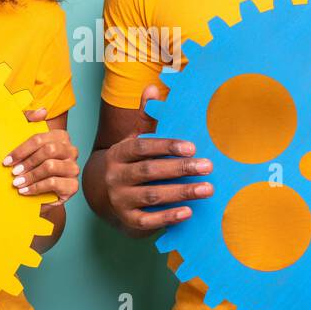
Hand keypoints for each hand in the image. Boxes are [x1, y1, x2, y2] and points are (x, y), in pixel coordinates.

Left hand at [3, 107, 79, 206]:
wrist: (37, 195)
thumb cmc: (31, 167)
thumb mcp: (26, 145)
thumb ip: (30, 122)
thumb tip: (41, 110)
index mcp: (61, 137)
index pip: (40, 138)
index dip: (21, 149)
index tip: (7, 161)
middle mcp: (71, 151)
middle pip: (48, 150)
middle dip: (27, 162)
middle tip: (13, 172)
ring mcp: (73, 169)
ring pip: (50, 166)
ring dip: (30, 175)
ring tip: (17, 183)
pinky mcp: (73, 186)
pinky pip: (53, 183)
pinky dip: (36, 187)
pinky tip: (24, 191)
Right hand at [103, 85, 213, 232]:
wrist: (102, 194)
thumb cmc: (128, 163)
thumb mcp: (133, 141)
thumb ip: (145, 119)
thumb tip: (153, 88)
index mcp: (119, 153)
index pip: (141, 147)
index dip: (166, 146)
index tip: (192, 146)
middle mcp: (116, 176)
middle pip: (149, 171)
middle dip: (180, 169)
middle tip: (208, 166)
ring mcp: (120, 200)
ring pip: (152, 196)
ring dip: (181, 192)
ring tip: (207, 189)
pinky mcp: (128, 220)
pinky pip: (148, 221)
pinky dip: (169, 217)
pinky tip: (189, 212)